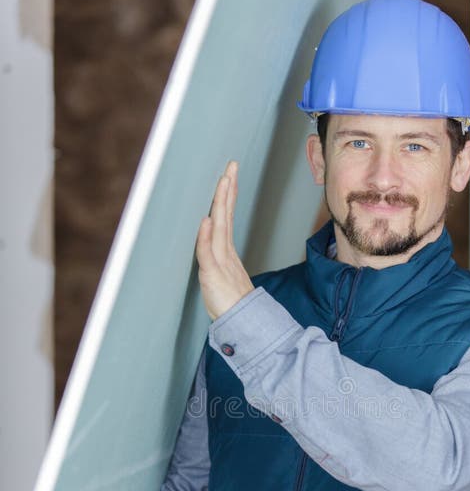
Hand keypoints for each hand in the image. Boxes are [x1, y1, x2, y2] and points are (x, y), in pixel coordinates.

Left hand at [196, 160, 253, 319]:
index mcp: (226, 252)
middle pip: (225, 215)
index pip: (225, 218)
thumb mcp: (219, 276)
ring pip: (219, 227)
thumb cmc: (230, 303)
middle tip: (231, 167)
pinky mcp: (213, 275)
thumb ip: (213, 255)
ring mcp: (220, 262)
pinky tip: (207, 220)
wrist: (241, 323)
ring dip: (220, 204)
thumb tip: (208, 231)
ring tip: (223, 182)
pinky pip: (208, 253)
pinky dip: (207, 236)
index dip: (227, 197)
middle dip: (227, 190)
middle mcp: (224, 252)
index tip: (229, 177)